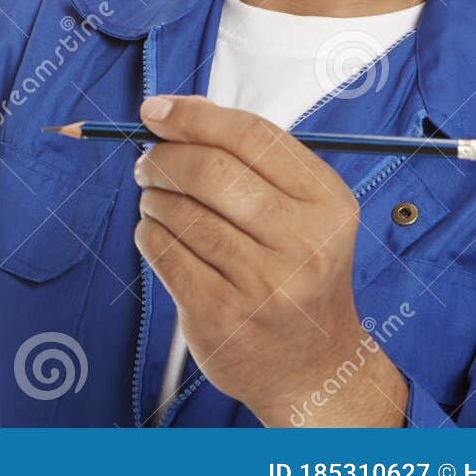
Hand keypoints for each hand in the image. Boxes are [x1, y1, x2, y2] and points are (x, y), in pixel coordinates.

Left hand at [133, 94, 407, 426]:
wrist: (313, 366)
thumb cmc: (295, 268)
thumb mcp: (300, 210)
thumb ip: (247, 157)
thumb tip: (171, 110)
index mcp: (328, 203)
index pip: (253, 136)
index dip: (194, 115)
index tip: (154, 109)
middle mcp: (303, 243)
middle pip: (210, 171)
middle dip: (163, 158)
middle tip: (147, 162)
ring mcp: (263, 284)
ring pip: (179, 211)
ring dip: (153, 198)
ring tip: (157, 202)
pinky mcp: (221, 315)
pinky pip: (162, 251)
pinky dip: (148, 233)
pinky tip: (160, 235)